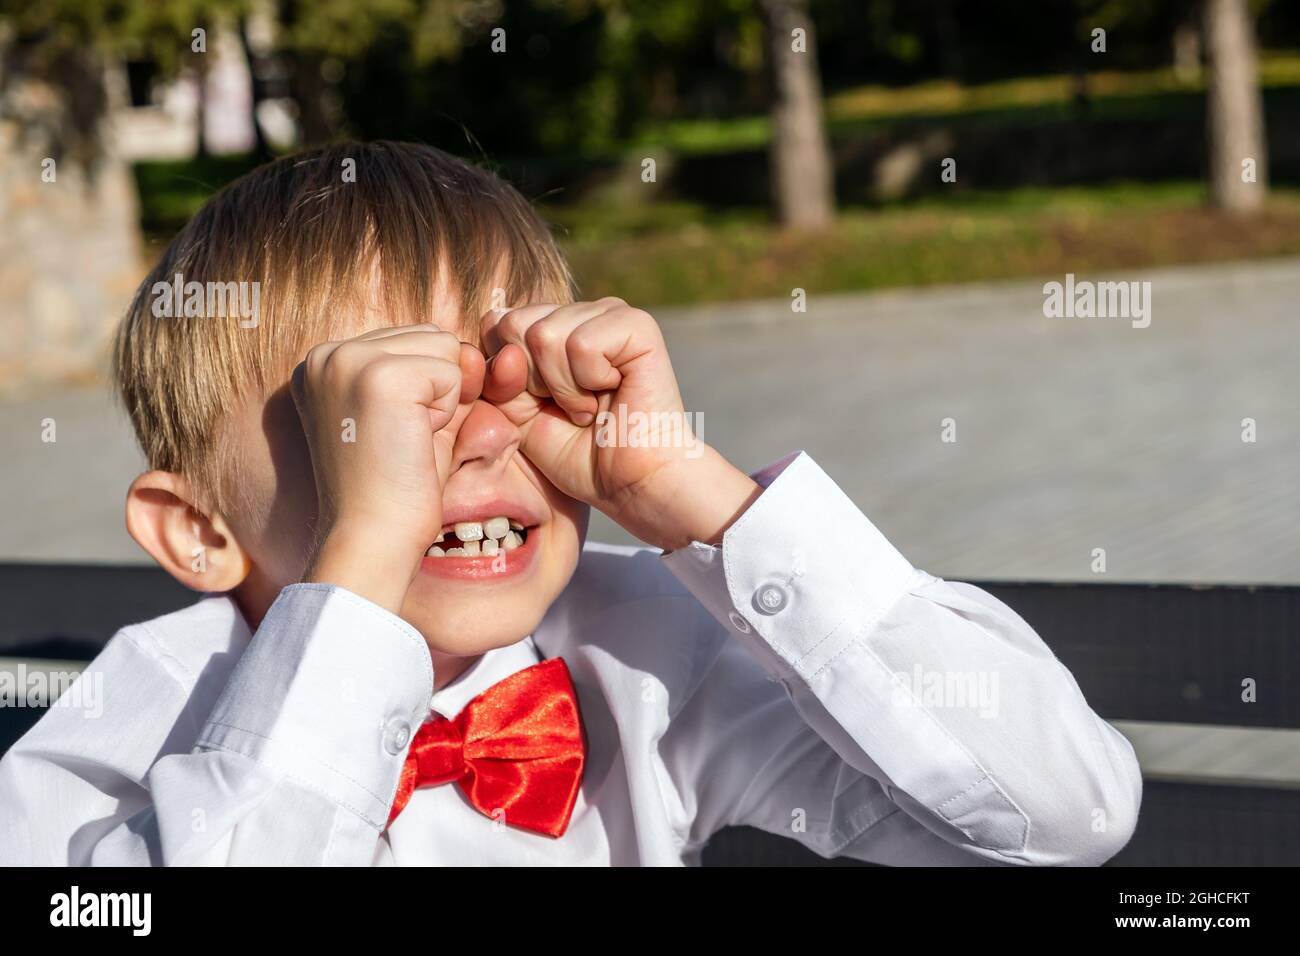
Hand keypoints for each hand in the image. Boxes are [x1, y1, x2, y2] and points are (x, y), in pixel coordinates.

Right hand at [290, 324, 483, 610]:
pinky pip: (451, 370)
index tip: (396, 434)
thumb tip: (475, 348)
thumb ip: (442, 371)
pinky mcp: (379, 376)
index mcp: (325, 361)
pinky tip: (415, 441)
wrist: (374, 538)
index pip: (411, 339)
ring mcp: (348, 360)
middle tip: (403, 440)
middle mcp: (326, 353)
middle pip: (429, 336)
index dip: (427, 389)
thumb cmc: (397, 486)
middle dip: (435, 390)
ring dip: (441, 399)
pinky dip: (446, 411)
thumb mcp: (416, 414)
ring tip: (406, 439)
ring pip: (443, 347)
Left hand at [481, 298, 759, 549]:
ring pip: (544, 334)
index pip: (496, 323)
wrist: (632, 484)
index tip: (542, 406)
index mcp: (552, 325)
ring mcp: (610, 314)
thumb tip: (493, 320)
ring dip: (563, 388)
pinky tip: (611, 395)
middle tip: (571, 407)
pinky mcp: (638, 326)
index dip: (504, 376)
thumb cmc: (579, 455)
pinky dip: (588, 383)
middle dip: (533, 381)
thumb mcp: (517, 416)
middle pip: (516, 324)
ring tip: (590, 406)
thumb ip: (494, 373)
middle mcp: (581, 312)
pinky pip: (581, 344)